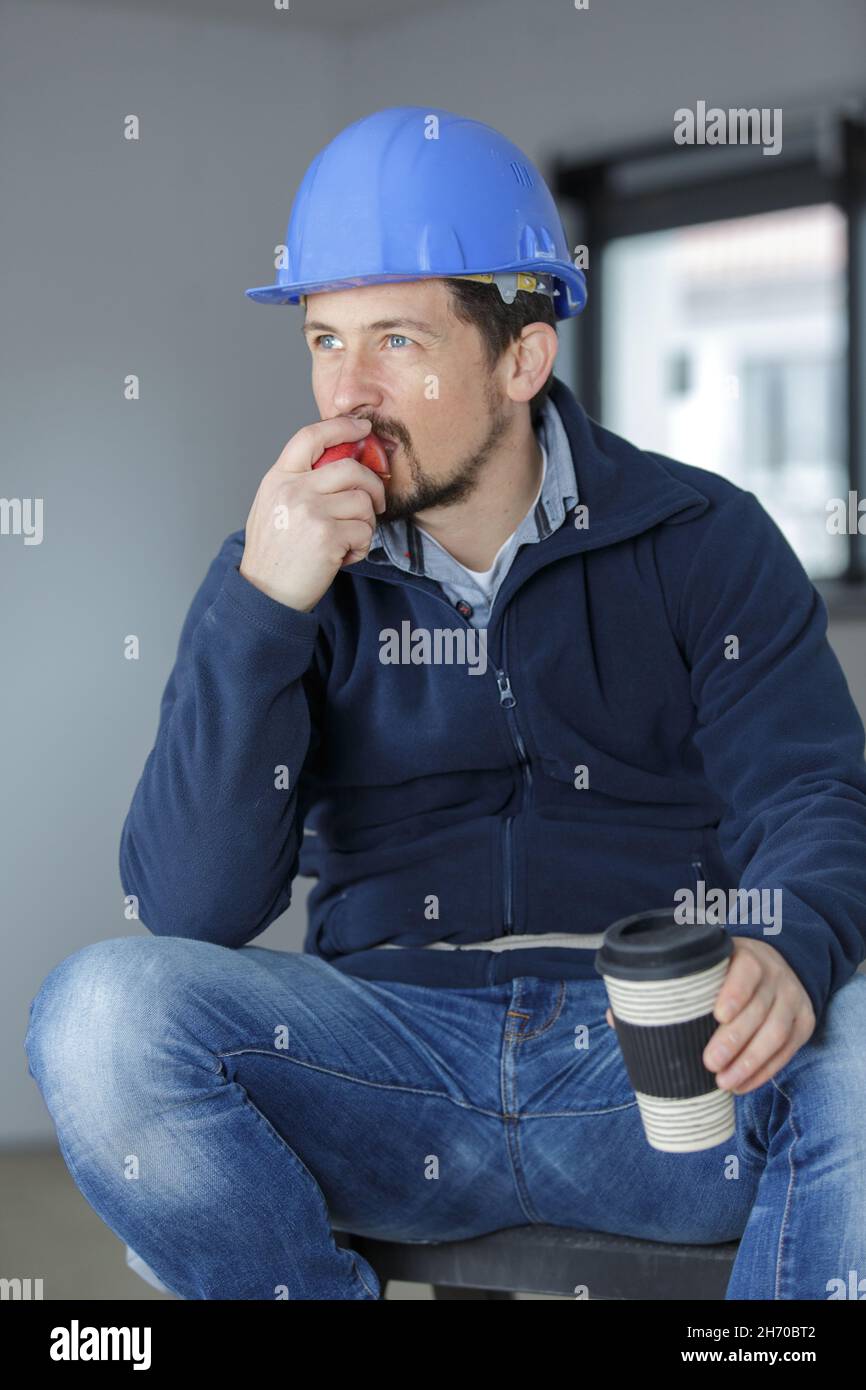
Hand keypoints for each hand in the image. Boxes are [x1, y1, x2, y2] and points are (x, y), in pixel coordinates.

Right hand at [239, 416, 386, 612]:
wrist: (265, 593)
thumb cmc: (275, 553)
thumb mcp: (274, 506)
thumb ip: (300, 483)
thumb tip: (343, 464)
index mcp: (279, 478)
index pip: (311, 436)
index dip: (341, 427)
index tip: (363, 428)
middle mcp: (292, 489)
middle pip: (351, 468)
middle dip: (373, 486)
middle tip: (375, 505)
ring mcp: (309, 511)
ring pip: (363, 502)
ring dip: (366, 524)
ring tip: (348, 540)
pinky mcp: (327, 535)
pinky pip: (365, 531)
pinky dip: (361, 548)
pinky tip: (343, 557)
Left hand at [605, 936, 816, 1094]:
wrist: (778, 963)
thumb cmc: (725, 972)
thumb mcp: (704, 967)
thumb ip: (666, 987)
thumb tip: (615, 1016)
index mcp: (745, 955)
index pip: (746, 969)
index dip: (735, 990)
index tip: (718, 1014)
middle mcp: (774, 974)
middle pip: (759, 1008)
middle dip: (735, 1038)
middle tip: (709, 1062)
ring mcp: (792, 997)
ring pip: (776, 1032)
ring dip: (750, 1061)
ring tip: (723, 1082)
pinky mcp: (805, 1021)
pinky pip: (787, 1049)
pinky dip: (765, 1070)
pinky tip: (743, 1085)